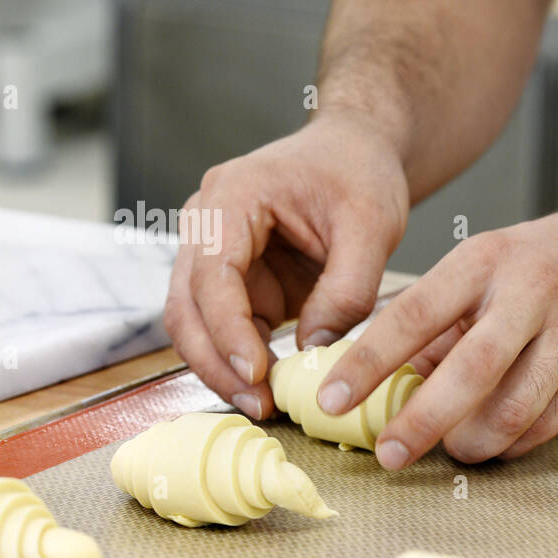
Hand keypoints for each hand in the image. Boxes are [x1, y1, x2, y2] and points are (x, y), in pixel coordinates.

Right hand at [163, 109, 409, 418]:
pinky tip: (268, 389)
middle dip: (216, 362)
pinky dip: (240, 361)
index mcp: (232, 197)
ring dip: (222, 369)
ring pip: (194, 324)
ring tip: (263, 405)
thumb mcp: (372, 226)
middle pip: (186, 306)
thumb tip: (314, 351)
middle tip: (258, 404)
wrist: (355, 153)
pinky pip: (224, 329)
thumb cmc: (359, 174)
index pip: (212, 273)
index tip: (256, 371)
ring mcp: (215, 255)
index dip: (228, 328)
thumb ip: (347, 288)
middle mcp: (207, 225)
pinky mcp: (235, 283)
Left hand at [315, 198, 557, 466]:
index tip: (331, 398)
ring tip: (456, 448)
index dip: (368, 362)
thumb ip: (446, 316)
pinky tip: (502, 437)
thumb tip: (400, 374)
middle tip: (390, 456)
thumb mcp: (495, 261)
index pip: (413, 314)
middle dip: (422, 423)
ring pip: (514, 413)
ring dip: (474, 443)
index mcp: (488, 260)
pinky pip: (548, 426)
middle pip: (470, 373)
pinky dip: (515, 442)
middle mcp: (533, 293)